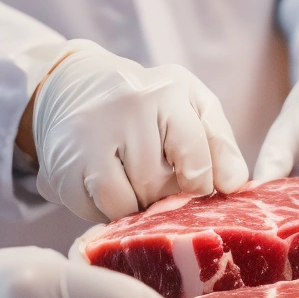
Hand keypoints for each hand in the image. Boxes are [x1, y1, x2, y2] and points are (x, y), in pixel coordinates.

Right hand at [29, 41, 249, 223]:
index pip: (194, 152)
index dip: (199, 180)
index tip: (194, 184)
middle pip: (158, 184)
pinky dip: (107, 210)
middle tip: (155, 177)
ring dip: (135, 206)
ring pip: (127, 203)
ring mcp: (89, 135)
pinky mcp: (63, 166)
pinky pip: (96, 211)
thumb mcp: (189, 105)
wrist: (75, 86)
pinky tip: (106, 185)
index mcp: (166, 91)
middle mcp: (125, 107)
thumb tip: (235, 185)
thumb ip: (218, 142)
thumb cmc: (146, 103)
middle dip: (163, 193)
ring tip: (132, 181)